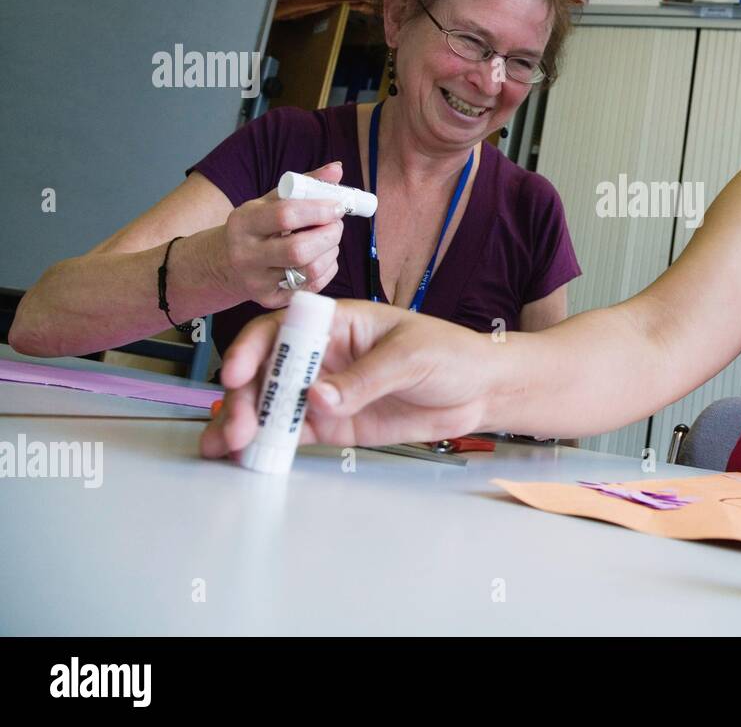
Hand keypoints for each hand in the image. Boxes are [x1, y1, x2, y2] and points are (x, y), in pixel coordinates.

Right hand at [200, 300, 489, 459]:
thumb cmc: (450, 354)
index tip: (236, 374)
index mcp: (336, 323)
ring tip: (223, 447)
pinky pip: (292, 433)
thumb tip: (317, 398)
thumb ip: (364, 378)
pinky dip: (267, 445)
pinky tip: (245, 457)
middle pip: (267, 372)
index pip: (282, 330)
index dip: (253, 350)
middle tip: (237, 428)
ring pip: (271, 405)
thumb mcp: (411, 357)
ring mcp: (324, 392)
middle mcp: (321, 356)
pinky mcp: (332, 425)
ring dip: (243, 423)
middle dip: (245, 398)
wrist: (479, 391)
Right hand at [217, 162, 346, 307]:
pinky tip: (321, 257)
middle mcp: (246, 255)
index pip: (285, 215)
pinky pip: (312, 286)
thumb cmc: (256, 227)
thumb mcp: (270, 202)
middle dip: (329, 234)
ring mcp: (257, 282)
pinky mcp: (270, 300)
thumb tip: (336, 169)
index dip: (318, 210)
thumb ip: (304, 184)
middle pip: (299, 250)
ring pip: (310, 270)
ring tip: (328, 240)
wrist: (223, 264)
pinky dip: (327, 268)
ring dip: (331, 252)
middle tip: (336, 224)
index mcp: (243, 223)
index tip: (337, 206)